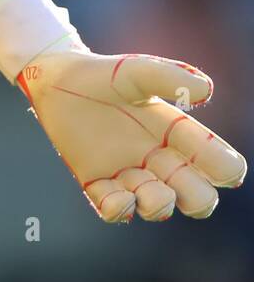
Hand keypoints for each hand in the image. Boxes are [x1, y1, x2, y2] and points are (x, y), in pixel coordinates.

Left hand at [18, 48, 245, 222]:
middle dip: (197, 200)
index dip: (226, 169)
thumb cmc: (102, 74)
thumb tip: (207, 90)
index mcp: (176, 133)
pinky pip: (114, 209)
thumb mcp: (135, 72)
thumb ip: (168, 76)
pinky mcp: (96, 182)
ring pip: (158, 206)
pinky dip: (119, 210)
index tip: (224, 171)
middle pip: (196, 196)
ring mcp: (128, 173)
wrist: (55, 80)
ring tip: (145, 189)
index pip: (215, 161)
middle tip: (178, 185)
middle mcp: (158, 158)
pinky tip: (118, 199)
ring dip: (158, 205)